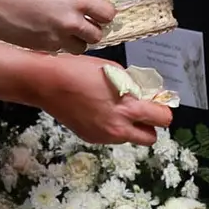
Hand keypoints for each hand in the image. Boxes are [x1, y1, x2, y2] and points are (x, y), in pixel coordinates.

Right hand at [33, 55, 169, 145]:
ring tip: (115, 108)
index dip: (161, 110)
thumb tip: (146, 94)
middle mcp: (118, 128)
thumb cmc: (79, 70)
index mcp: (128, 109)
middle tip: (140, 110)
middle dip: (149, 125)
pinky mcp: (91, 138)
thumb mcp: (114, 70)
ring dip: (129, 126)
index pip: (162, 119)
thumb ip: (134, 86)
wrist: (47, 83)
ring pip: (129, 138)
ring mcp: (103, 136)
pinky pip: (110, 136)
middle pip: (150, 138)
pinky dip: (111, 126)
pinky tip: (98, 110)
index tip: (155, 102)